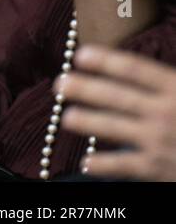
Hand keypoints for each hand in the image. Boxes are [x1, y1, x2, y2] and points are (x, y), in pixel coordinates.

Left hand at [59, 45, 175, 180]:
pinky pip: (125, 166)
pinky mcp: (159, 168)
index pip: (135, 70)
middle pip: (117, 96)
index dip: (106, 60)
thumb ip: (165, 81)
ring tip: (66, 116)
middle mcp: (166, 113)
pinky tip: (85, 163)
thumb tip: (135, 68)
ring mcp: (160, 141)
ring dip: (87, 121)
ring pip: (114, 128)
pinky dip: (103, 165)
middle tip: (60, 83)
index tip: (80, 54)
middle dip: (85, 88)